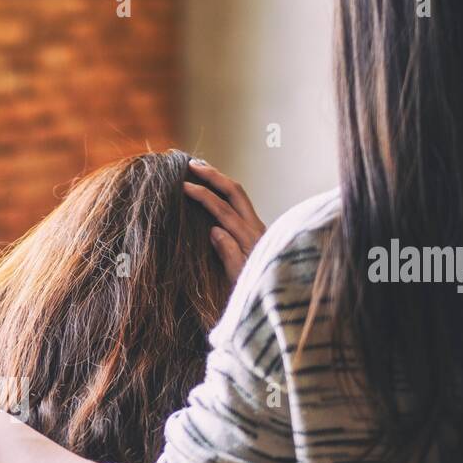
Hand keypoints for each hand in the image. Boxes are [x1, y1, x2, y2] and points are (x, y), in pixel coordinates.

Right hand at [183, 160, 266, 279]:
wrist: (278, 298)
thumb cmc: (254, 291)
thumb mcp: (238, 278)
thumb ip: (228, 253)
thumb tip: (215, 229)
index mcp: (249, 238)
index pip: (223, 209)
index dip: (203, 195)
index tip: (184, 186)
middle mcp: (256, 228)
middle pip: (235, 192)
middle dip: (214, 176)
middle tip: (192, 165)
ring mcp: (258, 228)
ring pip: (240, 195)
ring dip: (221, 180)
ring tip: (203, 170)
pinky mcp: (256, 231)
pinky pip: (241, 204)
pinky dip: (226, 192)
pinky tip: (216, 190)